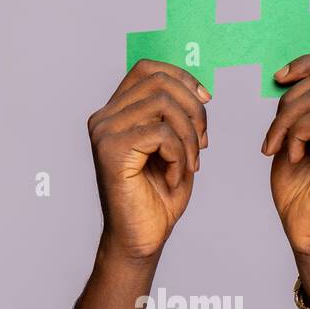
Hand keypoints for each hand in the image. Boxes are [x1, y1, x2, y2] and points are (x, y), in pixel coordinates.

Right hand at [89, 59, 209, 259]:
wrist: (140, 239)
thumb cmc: (157, 196)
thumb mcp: (173, 147)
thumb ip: (176, 116)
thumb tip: (196, 89)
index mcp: (114, 112)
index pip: (147, 69)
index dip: (182, 77)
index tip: (206, 101)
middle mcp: (103, 118)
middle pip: (158, 82)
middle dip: (194, 109)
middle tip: (204, 143)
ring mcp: (104, 133)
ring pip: (163, 105)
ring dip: (190, 136)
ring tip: (191, 164)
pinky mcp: (111, 151)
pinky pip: (162, 134)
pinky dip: (180, 156)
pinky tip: (175, 178)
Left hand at [262, 55, 309, 308]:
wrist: (309, 233)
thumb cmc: (302, 190)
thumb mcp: (296, 137)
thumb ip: (300, 108)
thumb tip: (288, 76)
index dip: (309, 63)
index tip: (279, 79)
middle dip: (288, 98)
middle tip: (274, 132)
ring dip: (285, 119)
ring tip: (277, 146)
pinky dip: (294, 133)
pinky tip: (290, 155)